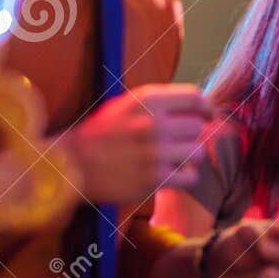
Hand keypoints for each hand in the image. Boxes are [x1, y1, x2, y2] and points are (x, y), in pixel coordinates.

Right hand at [62, 84, 210, 205]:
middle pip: (198, 127)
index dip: (207, 108)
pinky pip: (191, 177)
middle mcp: (152, 123)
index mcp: (146, 100)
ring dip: (189, 157)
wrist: (71, 163)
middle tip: (177, 143)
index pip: (195, 98)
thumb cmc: (102, 133)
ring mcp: (153, 153)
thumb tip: (202, 107)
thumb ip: (161, 103)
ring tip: (172, 159)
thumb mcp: (127, 104)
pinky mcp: (153, 179)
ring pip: (198, 152)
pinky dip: (185, 178)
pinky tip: (170, 175)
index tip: (208, 116)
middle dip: (191, 135)